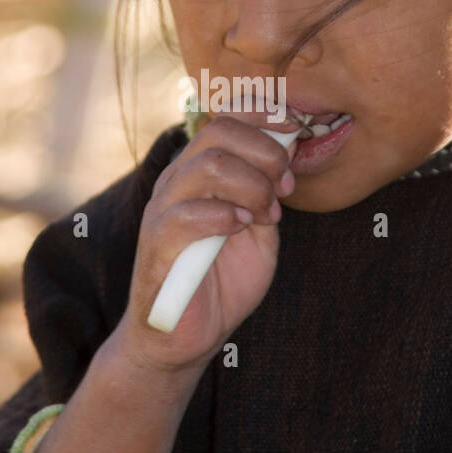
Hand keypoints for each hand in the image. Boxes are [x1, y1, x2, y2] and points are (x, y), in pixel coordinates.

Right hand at [118, 109, 297, 379]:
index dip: (263, 115)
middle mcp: (176, 182)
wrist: (185, 337)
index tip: (295, 135)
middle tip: (285, 186)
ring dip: (251, 185)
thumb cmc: (221, 281)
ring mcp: (162, 211)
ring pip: (206, 166)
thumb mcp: (259, 229)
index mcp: (199, 171)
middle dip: (266, 152)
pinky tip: (242, 227)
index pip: (225, 118)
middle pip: (219, 132)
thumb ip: (269, 191)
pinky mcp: (156, 246)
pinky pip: (185, 215)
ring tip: (265, 215)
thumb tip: (288, 148)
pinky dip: (224, 216)